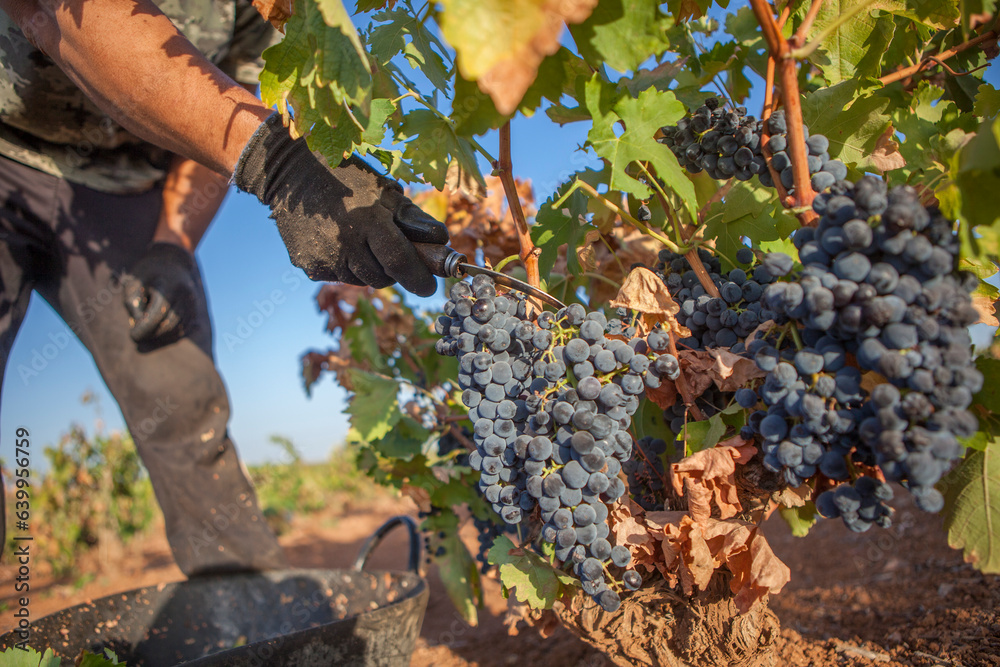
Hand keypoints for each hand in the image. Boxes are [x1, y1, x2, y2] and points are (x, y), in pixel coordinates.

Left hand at [122, 242, 199, 345]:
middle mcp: (184, 294)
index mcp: (168, 285)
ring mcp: (192, 303)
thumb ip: (133, 303)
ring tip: (147, 334)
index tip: (133, 335)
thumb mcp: (134, 281)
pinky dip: (170, 335)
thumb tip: (139, 325)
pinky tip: (157, 332)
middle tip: (138, 336)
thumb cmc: (148, 273)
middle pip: (169, 325)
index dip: (144, 329)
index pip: (157, 314)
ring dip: (161, 337)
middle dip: (152, 335)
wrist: (173, 262)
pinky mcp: (195, 310)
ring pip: (177, 330)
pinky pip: (183, 329)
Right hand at [233, 114, 448, 296]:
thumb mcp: (385, 190)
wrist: (291, 173)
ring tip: (365, 243)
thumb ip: (414, 217)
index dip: (418, 279)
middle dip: (395, 273)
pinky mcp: (309, 265)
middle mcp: (345, 243)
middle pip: (382, 278)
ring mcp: (325, 257)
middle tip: (394, 256)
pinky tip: (341, 243)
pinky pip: (340, 277)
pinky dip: (348, 267)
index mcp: (368, 220)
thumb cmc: (348, 178)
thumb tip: (441, 240)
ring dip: (371, 270)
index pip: (400, 261)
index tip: (429, 288)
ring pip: (362, 281)